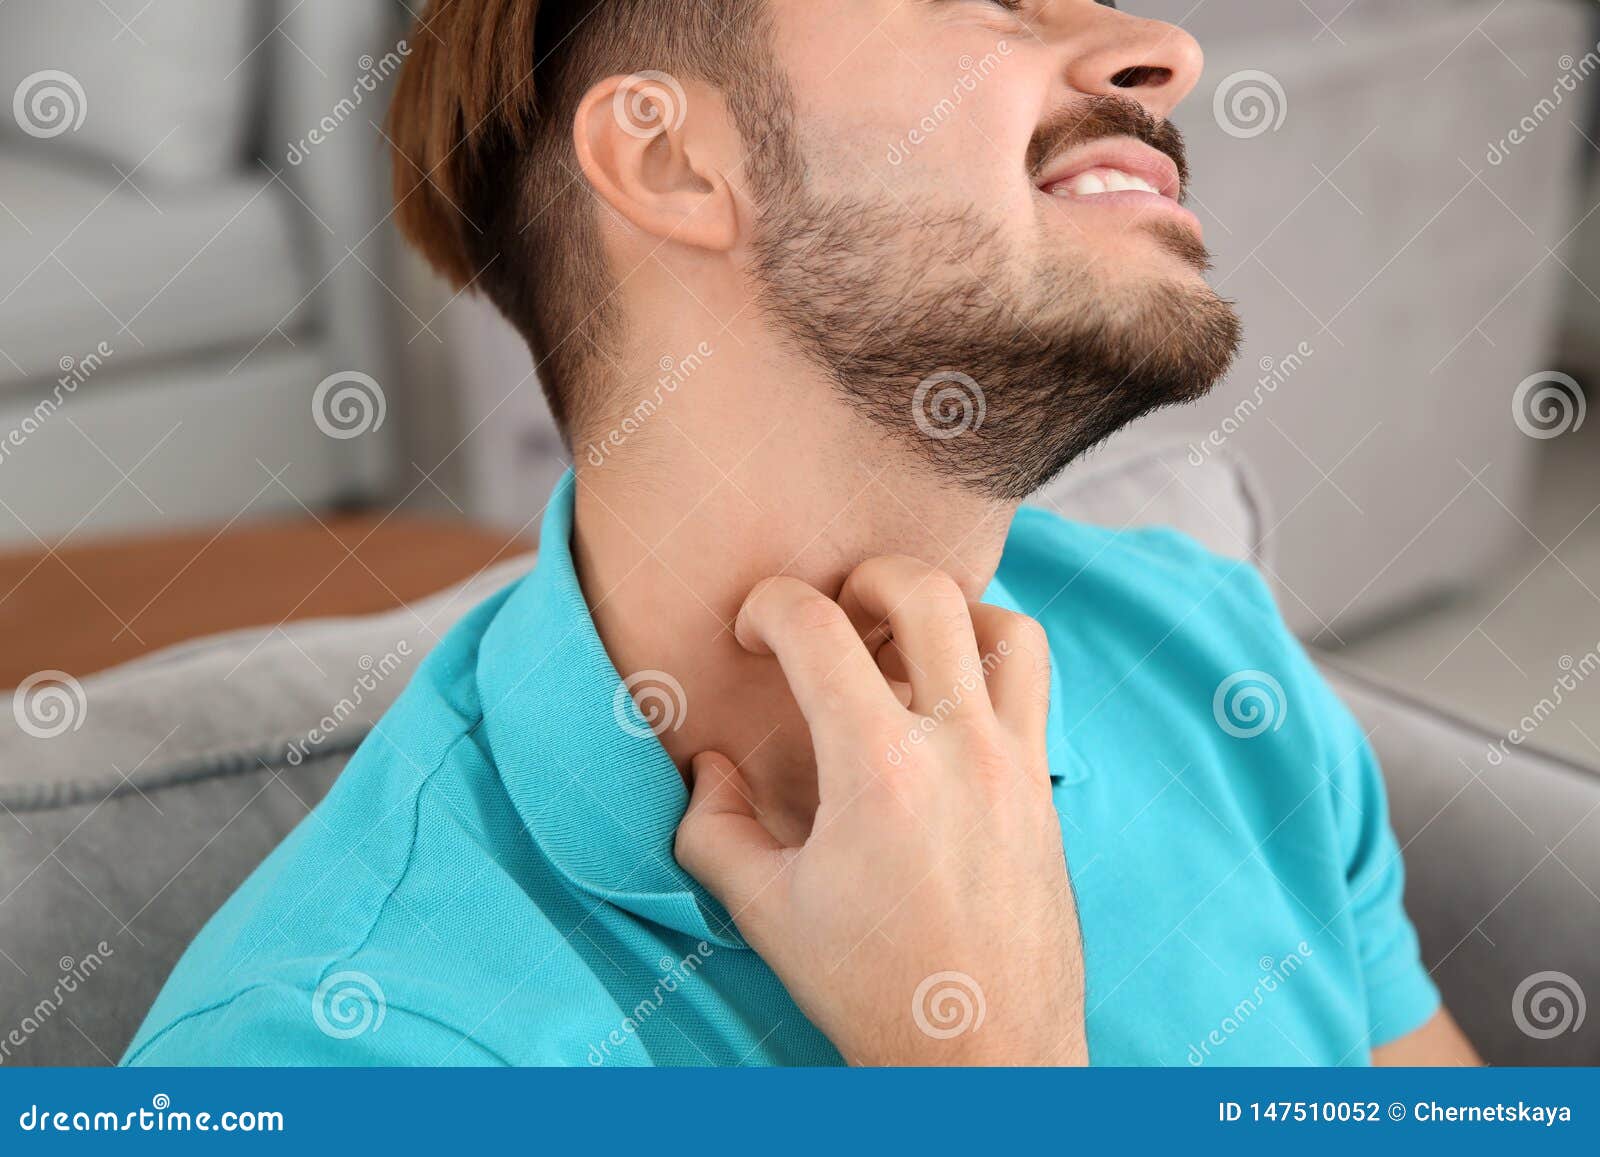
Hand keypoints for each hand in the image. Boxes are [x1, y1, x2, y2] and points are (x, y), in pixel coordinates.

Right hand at [675, 556, 1086, 1065]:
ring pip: (1006, 627)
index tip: (754, 633)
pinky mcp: (1042, 788)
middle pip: (924, 592)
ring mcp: (1013, 763)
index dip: (769, 606)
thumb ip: (713, 827)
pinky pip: (1033, 687)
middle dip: (864, 579)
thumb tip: (709, 769)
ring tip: (904, 649)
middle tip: (833, 615)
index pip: (817, 627)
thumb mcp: (765, 912)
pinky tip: (947, 708)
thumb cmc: (873, 989)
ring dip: (950, 614)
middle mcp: (957, 747)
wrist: (985, 1057)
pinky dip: (992, 665)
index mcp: (878, 768)